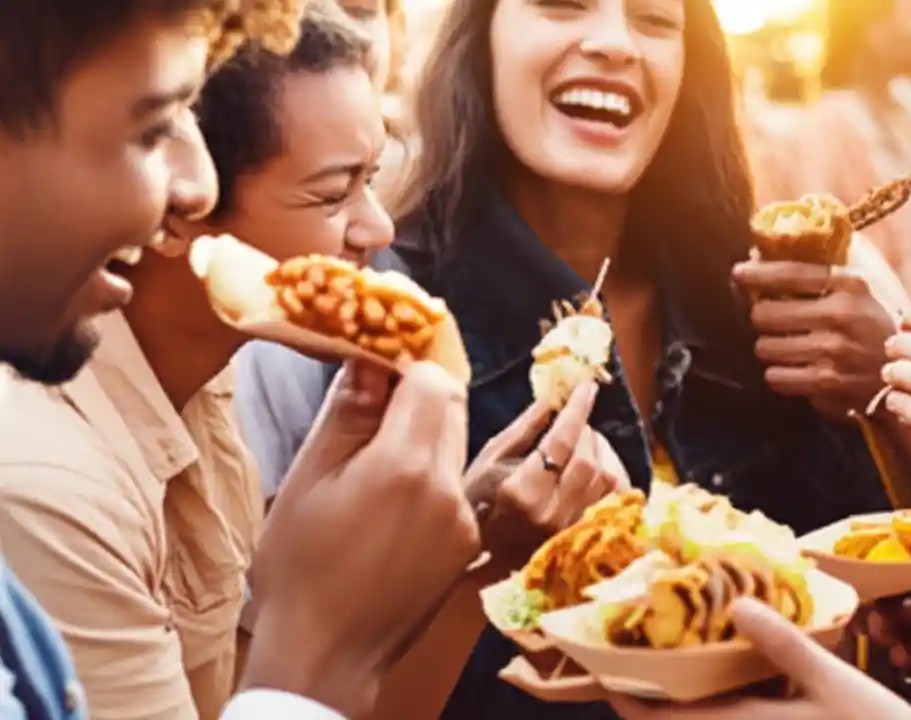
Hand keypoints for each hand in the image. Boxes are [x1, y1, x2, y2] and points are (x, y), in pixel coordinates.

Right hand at [243, 361, 478, 716]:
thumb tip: (367, 357)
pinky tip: (391, 500)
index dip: (404, 365)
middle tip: (373, 405)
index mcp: (405, 467)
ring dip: (425, 435)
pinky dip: (431, 475)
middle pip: (453, 407)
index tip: (374, 367)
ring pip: (456, 445)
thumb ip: (348, 414)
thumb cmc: (300, 570)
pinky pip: (457, 486)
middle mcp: (448, 489)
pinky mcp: (467, 542)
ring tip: (375, 459)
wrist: (326, 656)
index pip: (432, 379)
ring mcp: (465, 519)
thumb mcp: (308, 480)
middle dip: (417, 394)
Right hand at [465, 382, 627, 570]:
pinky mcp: (584, 537)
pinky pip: (615, 498)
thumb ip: (522, 430)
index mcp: (521, 492)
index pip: (561, 441)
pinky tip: (595, 467)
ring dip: (600, 451)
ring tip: (581, 444)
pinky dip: (611, 475)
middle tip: (573, 423)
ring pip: (606, 477)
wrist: (482, 555)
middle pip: (589, 458)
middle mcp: (550, 513)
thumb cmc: (477, 502)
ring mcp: (570, 530)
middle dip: (586, 431)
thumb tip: (551, 401)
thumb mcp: (489, 461)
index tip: (588, 386)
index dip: (577, 410)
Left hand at [609, 599, 910, 719]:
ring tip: (682, 665)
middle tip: (642, 653)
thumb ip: (784, 646)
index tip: (603, 663)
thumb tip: (736, 604)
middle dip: (650, 699)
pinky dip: (716, 716)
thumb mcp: (834, 684)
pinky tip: (736, 691)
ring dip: (683, 708)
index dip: (624, 696)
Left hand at [733, 255, 901, 419]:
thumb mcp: (862, 286)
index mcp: (850, 285)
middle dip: (760, 315)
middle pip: (765, 313)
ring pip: (766, 347)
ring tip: (784, 344)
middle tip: (767, 318)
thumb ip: (824, 265)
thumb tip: (768, 250)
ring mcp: (834, 352)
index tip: (738, 273)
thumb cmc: (874, 323)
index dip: (756, 273)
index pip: (789, 273)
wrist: (907, 371)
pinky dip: (778, 374)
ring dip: (769, 347)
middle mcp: (841, 315)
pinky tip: (792, 367)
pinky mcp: (828, 384)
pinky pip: (776, 377)